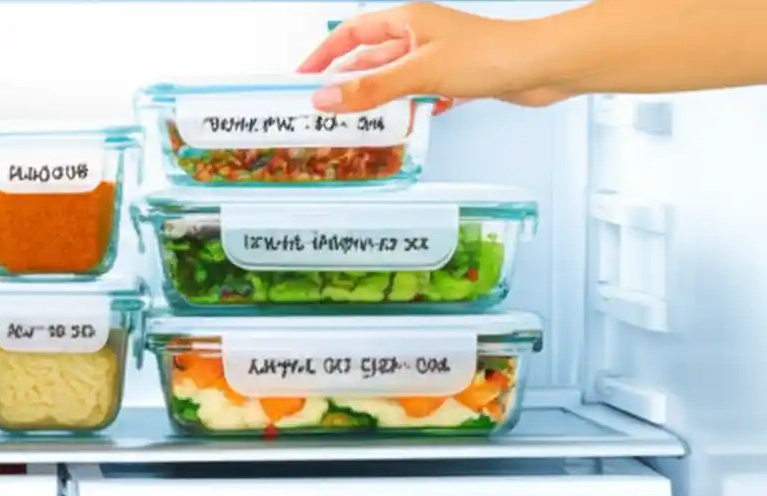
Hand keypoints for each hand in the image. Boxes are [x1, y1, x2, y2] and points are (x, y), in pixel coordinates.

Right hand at [297, 3, 572, 113]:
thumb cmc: (488, 55)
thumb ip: (369, 89)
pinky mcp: (454, 77)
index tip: (303, 77)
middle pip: (369, 58)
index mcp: (406, 20)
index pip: (351, 32)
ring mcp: (436, 56)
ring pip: (392, 79)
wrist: (541, 67)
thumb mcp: (418, 74)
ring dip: (374, 99)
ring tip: (353, 124)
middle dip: (345, 82)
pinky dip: (405, 108)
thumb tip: (324, 99)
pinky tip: (400, 124)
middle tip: (322, 109)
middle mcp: (419, 35)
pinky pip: (417, 93)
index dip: (324, 54)